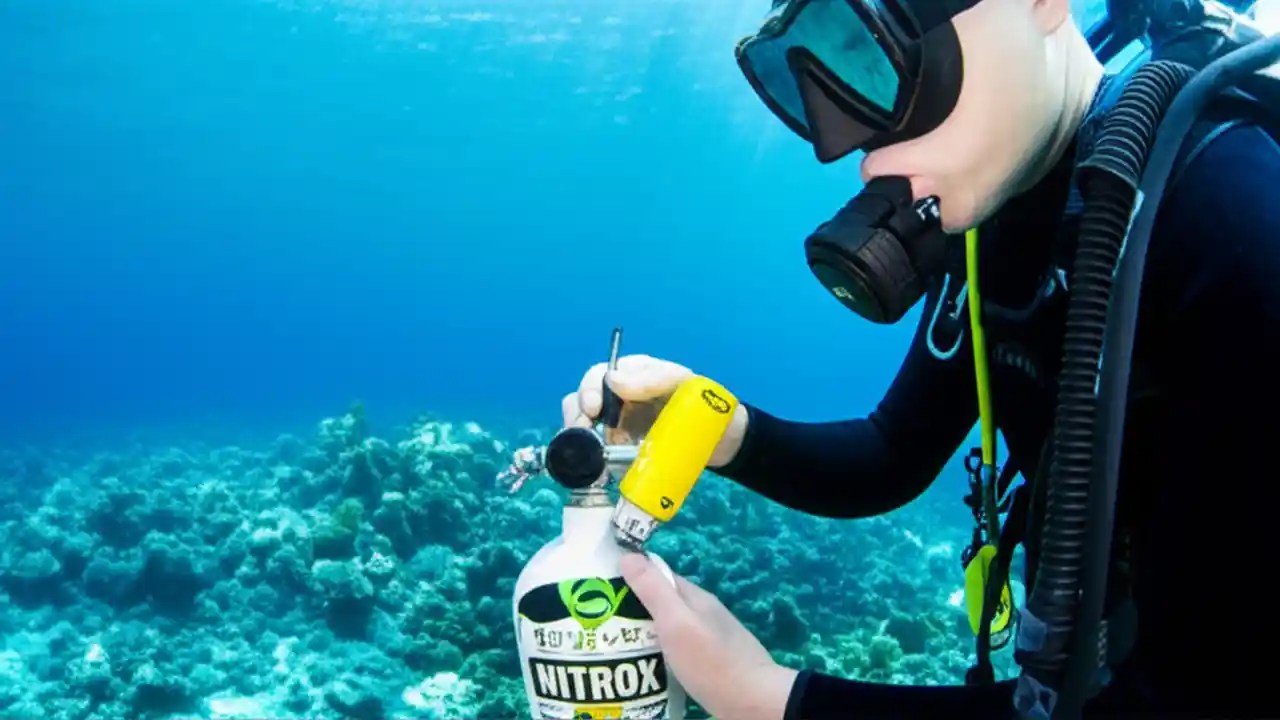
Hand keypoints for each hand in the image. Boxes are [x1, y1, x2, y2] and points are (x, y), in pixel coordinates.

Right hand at [561, 354, 747, 467]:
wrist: (722, 442)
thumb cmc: (705, 405)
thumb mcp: (684, 384)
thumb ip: (652, 379)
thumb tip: (612, 381)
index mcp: (631, 376)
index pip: (597, 376)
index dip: (588, 391)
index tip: (593, 411)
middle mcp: (618, 399)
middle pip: (581, 402)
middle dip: (576, 418)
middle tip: (583, 437)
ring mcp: (617, 426)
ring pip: (583, 429)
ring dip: (580, 442)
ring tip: (591, 456)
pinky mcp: (620, 451)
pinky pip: (599, 455)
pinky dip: (595, 463)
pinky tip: (602, 472)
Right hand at [620, 552, 799, 719]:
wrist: (754, 701)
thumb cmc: (711, 660)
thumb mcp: (677, 623)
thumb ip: (654, 590)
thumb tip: (628, 556)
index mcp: (695, 597)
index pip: (658, 576)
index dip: (631, 578)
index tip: (601, 590)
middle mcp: (704, 613)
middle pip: (663, 602)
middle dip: (634, 609)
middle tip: (603, 624)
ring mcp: (710, 638)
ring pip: (671, 628)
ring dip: (646, 633)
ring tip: (617, 647)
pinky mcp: (711, 662)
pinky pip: (678, 650)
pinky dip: (660, 653)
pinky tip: (648, 666)